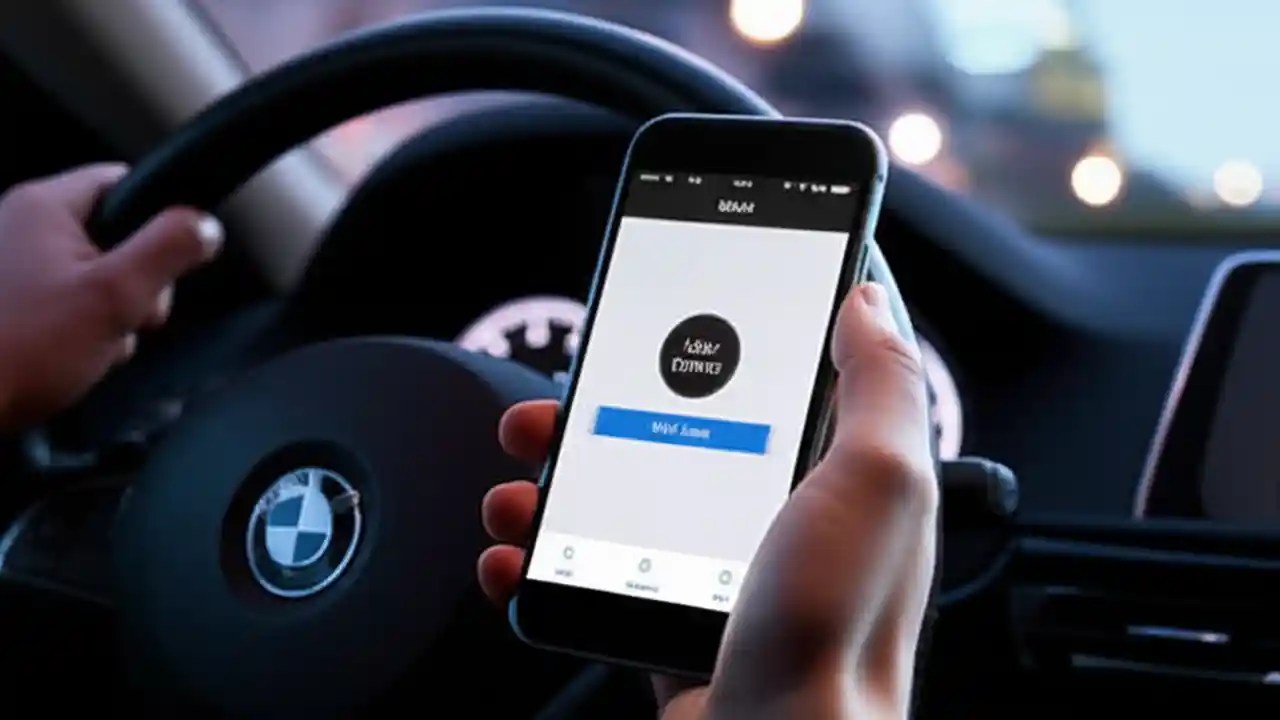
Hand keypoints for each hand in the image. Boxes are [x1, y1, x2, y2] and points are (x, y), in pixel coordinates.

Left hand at [0, 164, 222, 430]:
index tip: (170, 259)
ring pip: (97, 274)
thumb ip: (169, 250)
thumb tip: (205, 225)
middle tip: (131, 314)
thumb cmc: (24, 349)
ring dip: (113, 310)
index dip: (159, 219)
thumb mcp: (116, 295)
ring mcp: (12, 264)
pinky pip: (70, 300)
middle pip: (115, 234)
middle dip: (138, 281)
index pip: (123, 182)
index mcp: (43, 207)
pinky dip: (84, 325)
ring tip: (97, 340)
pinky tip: (77, 351)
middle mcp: (20, 225)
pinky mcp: (12, 301)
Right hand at [478, 283, 937, 719]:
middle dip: (603, 408)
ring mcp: (712, 569)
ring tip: (520, 488)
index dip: (728, 336)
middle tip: (558, 402)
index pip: (781, 378)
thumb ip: (880, 384)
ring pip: (621, 499)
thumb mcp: (878, 481)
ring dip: (554, 484)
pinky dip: (539, 561)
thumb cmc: (835, 628)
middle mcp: (775, 517)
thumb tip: (867, 297)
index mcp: (834, 475)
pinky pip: (590, 572)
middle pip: (676, 430)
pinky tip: (514, 557)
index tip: (673, 299)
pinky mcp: (663, 616)